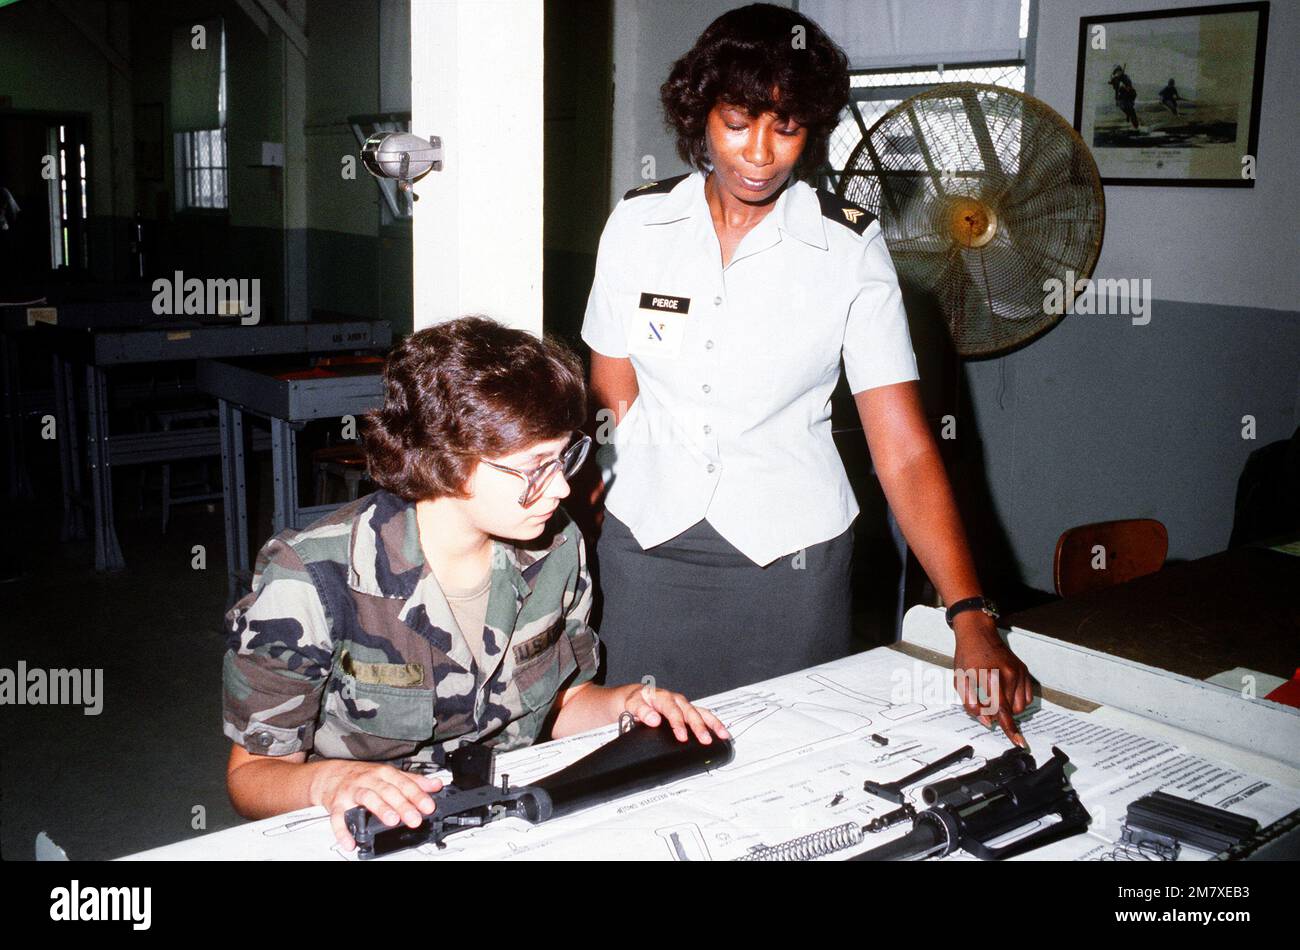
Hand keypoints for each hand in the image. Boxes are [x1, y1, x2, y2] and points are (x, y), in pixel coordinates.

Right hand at [310, 759, 442, 849]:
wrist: (331, 775)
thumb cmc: (363, 776)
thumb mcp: (389, 774)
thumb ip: (413, 781)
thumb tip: (436, 785)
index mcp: (383, 773)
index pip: (404, 783)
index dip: (417, 794)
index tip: (429, 806)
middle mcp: (368, 780)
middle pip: (387, 790)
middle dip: (402, 805)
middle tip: (414, 819)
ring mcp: (351, 791)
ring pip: (366, 798)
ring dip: (380, 809)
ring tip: (392, 821)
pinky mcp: (336, 804)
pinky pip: (338, 817)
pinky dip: (343, 831)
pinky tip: (351, 842)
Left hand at [620, 683, 730, 744]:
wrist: (635, 696)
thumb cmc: (634, 700)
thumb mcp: (632, 704)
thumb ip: (641, 711)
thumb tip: (653, 719)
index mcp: (662, 697)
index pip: (672, 711)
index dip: (678, 724)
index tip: (682, 736)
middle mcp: (675, 699)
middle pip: (690, 712)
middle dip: (699, 726)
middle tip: (705, 739)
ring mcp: (682, 705)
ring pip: (701, 712)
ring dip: (712, 723)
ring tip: (722, 734)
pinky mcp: (686, 710)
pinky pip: (702, 715)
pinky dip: (712, 723)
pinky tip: (720, 732)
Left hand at [951, 612, 1033, 748]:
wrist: (978, 634)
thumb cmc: (967, 656)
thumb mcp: (960, 681)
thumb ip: (971, 704)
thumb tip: (987, 721)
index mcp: (990, 678)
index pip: (1002, 711)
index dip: (1010, 729)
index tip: (1019, 742)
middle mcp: (1008, 675)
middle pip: (1010, 711)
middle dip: (1000, 713)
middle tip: (986, 701)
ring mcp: (1018, 672)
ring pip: (1020, 706)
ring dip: (1009, 707)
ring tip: (995, 693)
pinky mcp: (1024, 671)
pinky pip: (1026, 697)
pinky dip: (1017, 699)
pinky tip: (1005, 690)